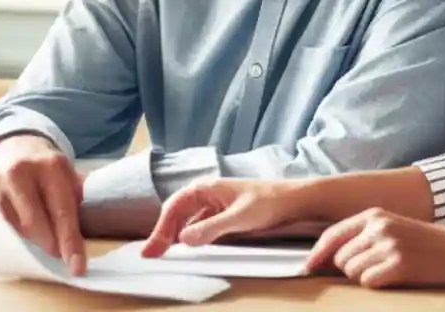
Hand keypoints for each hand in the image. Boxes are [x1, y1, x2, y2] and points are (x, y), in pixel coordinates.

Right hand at [0, 133, 87, 274]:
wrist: (9, 144)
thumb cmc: (43, 167)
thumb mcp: (66, 173)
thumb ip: (76, 197)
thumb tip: (82, 233)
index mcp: (49, 165)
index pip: (62, 211)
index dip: (69, 242)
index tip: (77, 266)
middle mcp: (18, 170)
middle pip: (33, 223)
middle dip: (48, 245)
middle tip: (57, 255)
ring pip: (10, 227)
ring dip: (26, 242)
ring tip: (37, 243)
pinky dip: (4, 236)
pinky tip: (13, 234)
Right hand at [140, 178, 309, 256]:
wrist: (293, 201)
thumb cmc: (268, 202)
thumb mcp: (239, 218)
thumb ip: (211, 228)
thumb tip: (184, 239)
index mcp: (205, 188)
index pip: (174, 208)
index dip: (159, 229)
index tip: (151, 249)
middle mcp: (206, 194)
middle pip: (176, 214)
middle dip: (162, 233)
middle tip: (152, 256)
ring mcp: (214, 205)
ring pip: (186, 221)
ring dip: (173, 236)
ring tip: (163, 254)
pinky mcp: (222, 216)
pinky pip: (198, 227)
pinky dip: (189, 238)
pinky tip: (188, 249)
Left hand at [305, 208, 444, 288]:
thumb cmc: (426, 243)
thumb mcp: (392, 228)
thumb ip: (363, 237)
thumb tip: (329, 259)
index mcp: (374, 215)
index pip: (332, 235)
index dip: (316, 254)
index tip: (308, 268)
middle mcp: (378, 227)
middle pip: (339, 258)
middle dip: (347, 270)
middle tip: (373, 270)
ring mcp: (389, 246)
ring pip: (351, 272)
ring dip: (364, 277)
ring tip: (387, 271)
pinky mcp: (399, 265)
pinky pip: (368, 282)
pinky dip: (377, 285)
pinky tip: (394, 278)